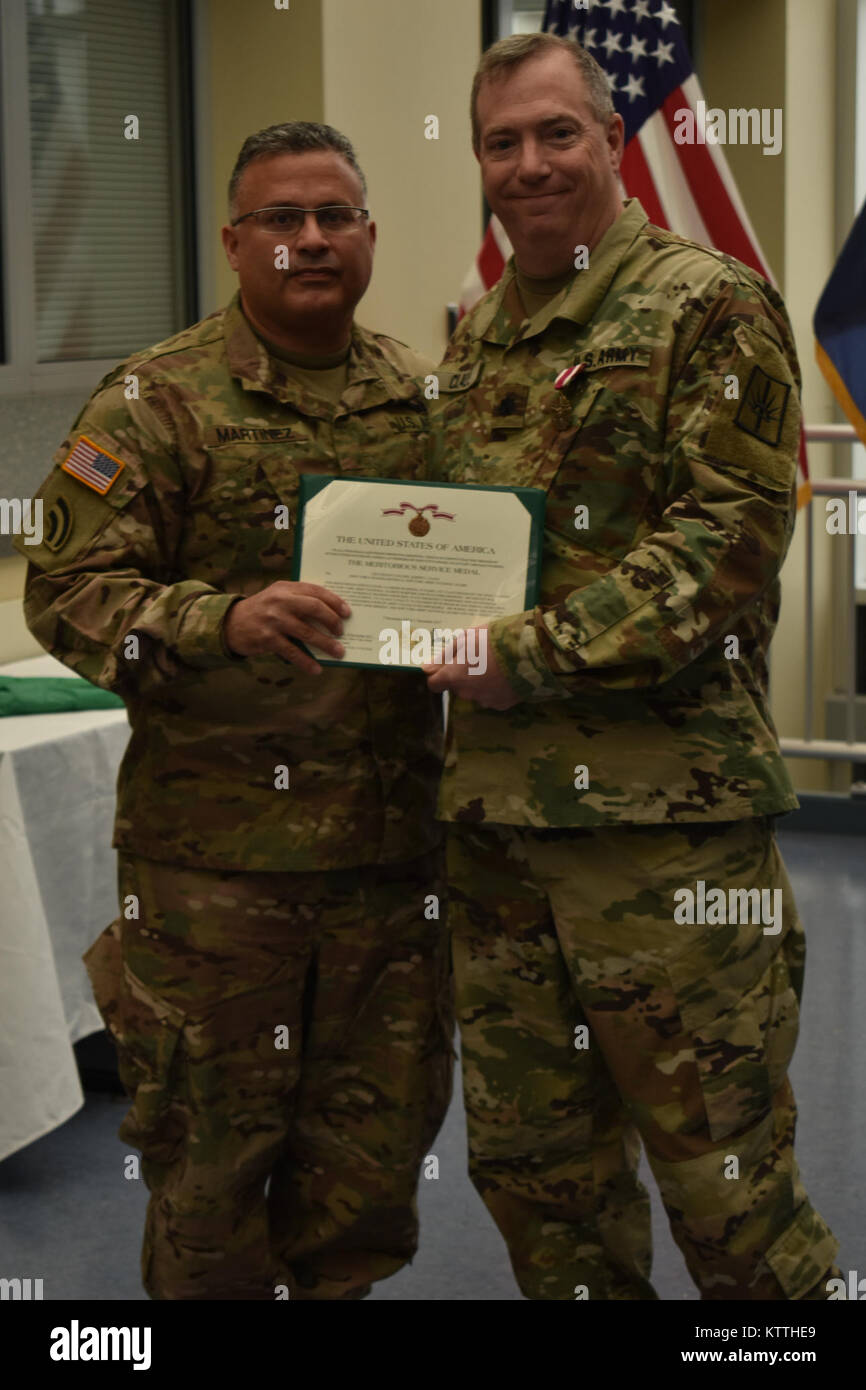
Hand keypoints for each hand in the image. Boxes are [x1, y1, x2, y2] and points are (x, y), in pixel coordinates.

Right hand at [223, 581, 350, 674]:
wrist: (231, 623)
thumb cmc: (263, 610)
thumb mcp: (278, 597)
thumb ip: (299, 600)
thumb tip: (332, 616)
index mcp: (285, 587)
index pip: (315, 591)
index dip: (334, 601)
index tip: (347, 613)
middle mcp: (280, 601)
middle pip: (314, 608)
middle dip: (332, 620)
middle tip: (342, 632)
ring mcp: (273, 619)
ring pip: (306, 632)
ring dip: (325, 644)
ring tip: (338, 652)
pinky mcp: (267, 638)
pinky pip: (292, 652)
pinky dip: (306, 662)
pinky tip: (316, 669)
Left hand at [421, 627, 519, 709]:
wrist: (529, 653)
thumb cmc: (494, 640)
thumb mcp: (466, 639)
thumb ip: (444, 656)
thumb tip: (426, 669)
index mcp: (454, 676)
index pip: (434, 684)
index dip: (439, 674)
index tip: (448, 665)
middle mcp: (466, 693)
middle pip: (456, 686)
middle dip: (462, 675)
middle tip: (478, 657)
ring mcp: (484, 701)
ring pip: (474, 692)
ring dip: (479, 681)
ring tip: (495, 664)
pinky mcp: (501, 705)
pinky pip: (492, 697)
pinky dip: (495, 688)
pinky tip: (506, 674)